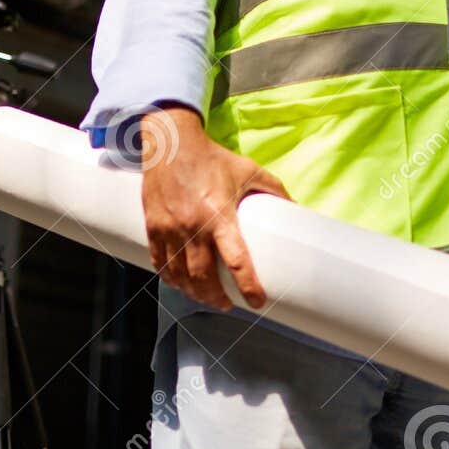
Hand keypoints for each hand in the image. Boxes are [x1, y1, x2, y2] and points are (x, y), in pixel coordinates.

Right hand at [138, 106, 287, 309]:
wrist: (170, 143)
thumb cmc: (212, 158)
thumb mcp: (247, 169)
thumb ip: (273, 189)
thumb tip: (295, 207)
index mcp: (220, 213)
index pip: (236, 259)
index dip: (248, 285)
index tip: (257, 301)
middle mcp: (194, 225)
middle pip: (204, 277)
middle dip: (216, 298)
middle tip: (228, 305)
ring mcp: (170, 228)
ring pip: (180, 275)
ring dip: (194, 293)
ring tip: (206, 298)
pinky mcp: (153, 227)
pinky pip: (160, 263)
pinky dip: (170, 279)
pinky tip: (180, 284)